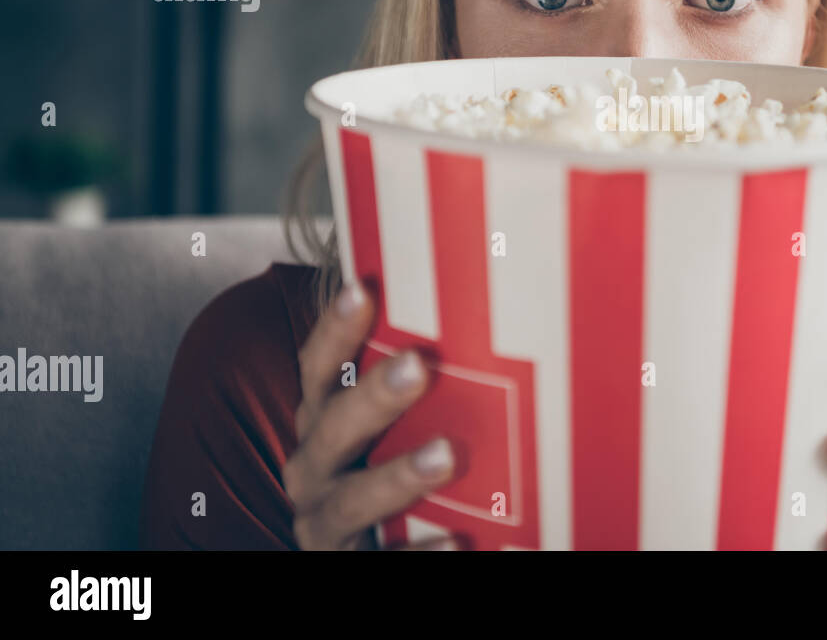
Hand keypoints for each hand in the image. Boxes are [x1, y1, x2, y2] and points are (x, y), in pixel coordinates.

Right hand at [283, 282, 459, 549]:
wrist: (362, 555)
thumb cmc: (386, 469)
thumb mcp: (386, 428)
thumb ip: (418, 384)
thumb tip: (488, 318)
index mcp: (320, 424)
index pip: (317, 370)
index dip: (335, 331)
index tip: (363, 288)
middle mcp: (313, 471)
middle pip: (334, 428)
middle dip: (374, 396)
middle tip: (419, 364)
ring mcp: (328, 524)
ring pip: (354, 500)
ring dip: (400, 476)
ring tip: (448, 455)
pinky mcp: (354, 564)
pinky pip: (386, 563)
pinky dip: (422, 554)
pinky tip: (460, 542)